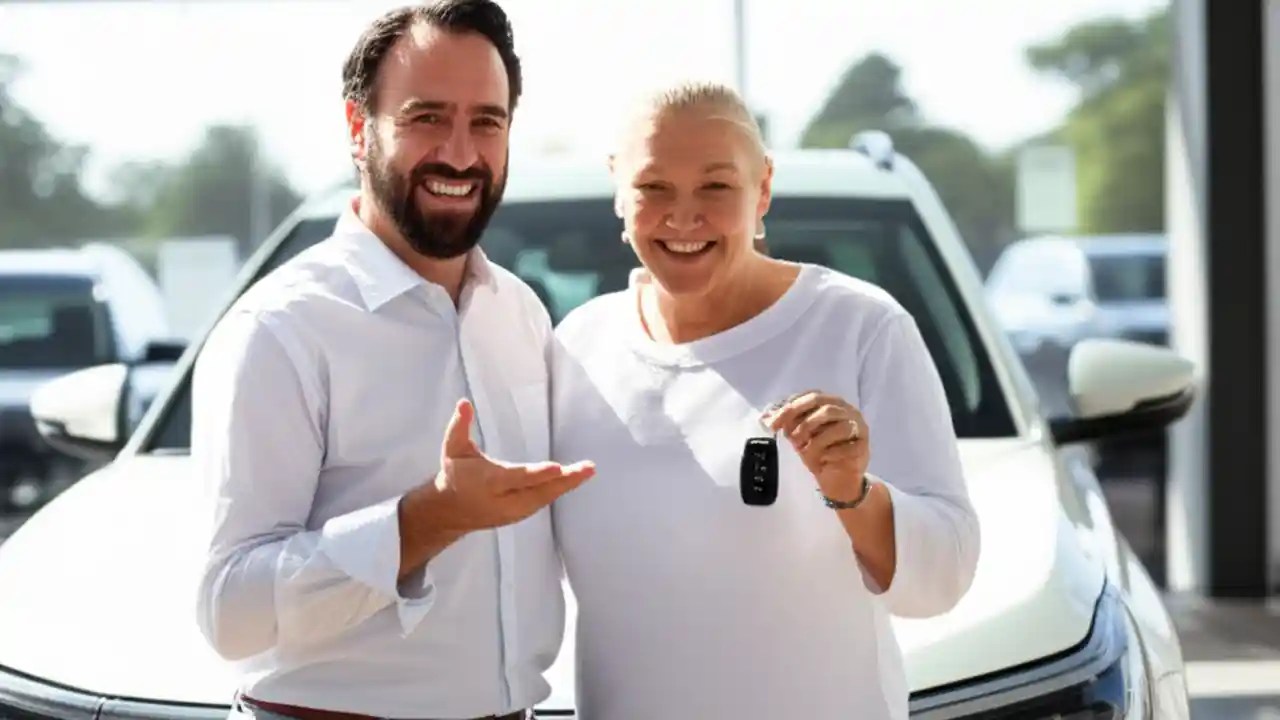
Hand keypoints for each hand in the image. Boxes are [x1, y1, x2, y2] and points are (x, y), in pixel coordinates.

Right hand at [434, 398, 594, 531]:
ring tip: (587, 470)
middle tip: (587, 469)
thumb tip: (464, 403)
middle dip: (564, 481)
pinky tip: (575, 478)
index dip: (536, 474)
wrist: (449, 511)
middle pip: (537, 492)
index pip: (515, 478)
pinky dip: (559, 490)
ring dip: (567, 485)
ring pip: (544, 498)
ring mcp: (512, 511)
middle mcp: (503, 500)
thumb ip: (459, 425)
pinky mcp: (519, 515)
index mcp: (487, 482)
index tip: (557, 468)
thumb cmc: (455, 473)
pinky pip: (543, 501)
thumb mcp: (453, 448)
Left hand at [763, 390, 869, 501]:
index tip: (773, 426)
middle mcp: (847, 410)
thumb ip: (786, 424)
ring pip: (840, 427)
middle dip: (805, 424)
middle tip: (792, 440)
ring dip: (818, 441)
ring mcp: (859, 427)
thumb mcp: (798, 437)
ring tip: (806, 452)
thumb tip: (764, 418)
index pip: (810, 397)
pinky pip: (849, 448)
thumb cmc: (817, 452)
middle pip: (826, 407)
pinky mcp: (864, 447)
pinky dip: (832, 454)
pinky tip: (823, 460)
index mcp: (830, 402)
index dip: (790, 409)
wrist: (837, 478)